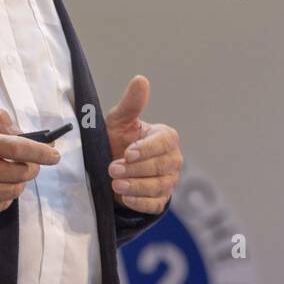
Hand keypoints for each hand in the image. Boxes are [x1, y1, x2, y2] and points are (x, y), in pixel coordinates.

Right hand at [0, 108, 59, 217]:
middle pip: (19, 173)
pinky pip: (2, 206)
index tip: (54, 155)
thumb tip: (22, 133)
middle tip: (31, 162)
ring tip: (11, 173)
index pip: (16, 148)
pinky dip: (6, 197)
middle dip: (32, 167)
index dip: (40, 152)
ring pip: (13, 191)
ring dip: (19, 182)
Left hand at [104, 75, 181, 214]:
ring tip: (116, 184)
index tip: (128, 152)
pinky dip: (140, 202)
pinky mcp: (160, 200)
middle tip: (113, 168)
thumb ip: (131, 103)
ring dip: (136, 186)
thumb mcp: (120, 121)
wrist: (111, 168)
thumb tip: (141, 80)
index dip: (147, 149)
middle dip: (136, 168)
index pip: (164, 142)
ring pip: (158, 186)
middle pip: (161, 166)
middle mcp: (172, 159)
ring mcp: (169, 181)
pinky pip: (154, 203)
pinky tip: (125, 198)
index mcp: (166, 137)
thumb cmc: (117, 139)